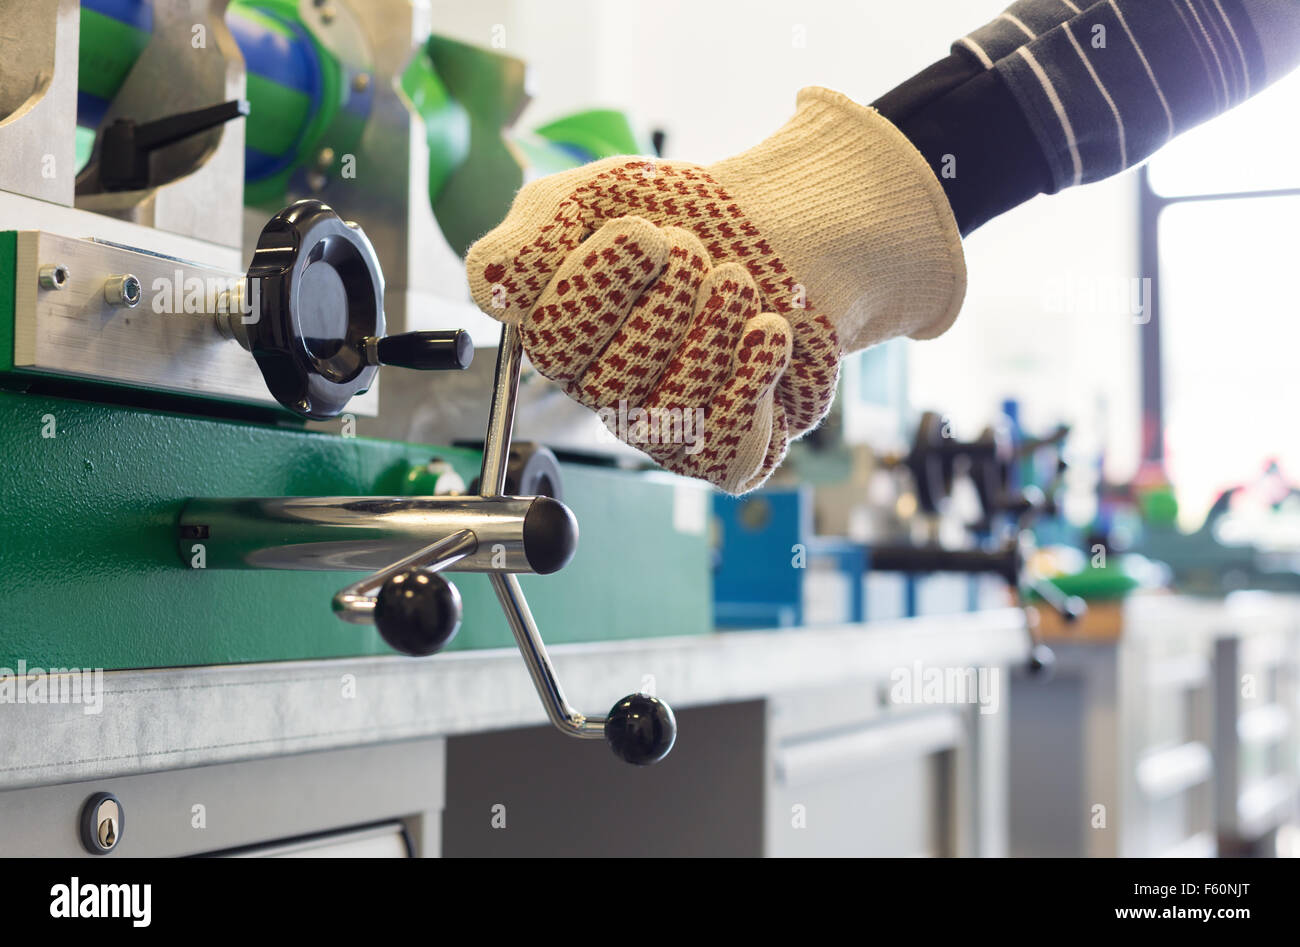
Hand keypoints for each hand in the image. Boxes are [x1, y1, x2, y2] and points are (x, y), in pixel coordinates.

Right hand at [466, 88, 965, 492]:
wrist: (787, 230)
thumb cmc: (687, 214)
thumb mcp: (598, 194)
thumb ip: (535, 231)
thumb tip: (489, 285)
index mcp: (563, 331)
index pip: (552, 336)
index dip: (600, 283)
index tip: (644, 232)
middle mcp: (604, 386)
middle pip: (611, 378)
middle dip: (667, 300)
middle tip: (698, 252)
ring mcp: (661, 424)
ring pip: (668, 413)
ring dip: (712, 330)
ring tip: (739, 281)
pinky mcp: (722, 448)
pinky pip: (719, 449)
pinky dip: (750, 381)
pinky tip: (767, 332)